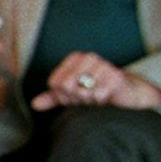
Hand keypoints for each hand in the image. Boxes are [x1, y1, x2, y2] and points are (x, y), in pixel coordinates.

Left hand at [31, 51, 160, 111]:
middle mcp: (88, 57)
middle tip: (89, 96)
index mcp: (74, 58)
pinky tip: (109, 97)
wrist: (125, 94)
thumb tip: (34, 104)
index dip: (64, 95)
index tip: (76, 93)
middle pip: (67, 86)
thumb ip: (53, 97)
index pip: (55, 83)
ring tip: (99, 95)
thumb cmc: (96, 91)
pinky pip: (98, 96)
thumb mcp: (71, 95)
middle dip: (77, 98)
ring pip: (82, 92)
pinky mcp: (116, 76)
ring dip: (90, 100)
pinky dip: (101, 101)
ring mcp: (103, 65)